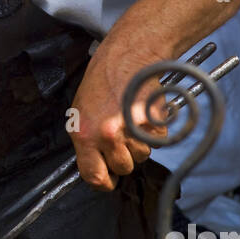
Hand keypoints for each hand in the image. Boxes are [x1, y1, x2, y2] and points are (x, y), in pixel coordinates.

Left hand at [68, 38, 167, 189]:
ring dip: (140, 144)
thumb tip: (96, 168)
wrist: (127, 56)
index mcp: (84, 134)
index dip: (103, 182)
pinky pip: (158, 141)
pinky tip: (144, 114)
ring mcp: (132, 129)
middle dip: (124, 157)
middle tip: (122, 136)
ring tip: (131, 119)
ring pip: (142, 156)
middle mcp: (107, 135)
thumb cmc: (102, 81)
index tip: (108, 178)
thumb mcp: (81, 113)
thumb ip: (87, 142)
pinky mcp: (153, 122)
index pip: (93, 176)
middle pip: (123, 168)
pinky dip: (154, 132)